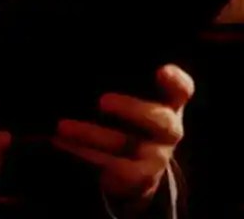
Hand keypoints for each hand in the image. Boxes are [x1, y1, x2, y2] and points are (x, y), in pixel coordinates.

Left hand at [51, 64, 193, 213]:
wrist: (136, 169)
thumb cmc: (132, 119)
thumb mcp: (133, 98)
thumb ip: (120, 82)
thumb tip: (81, 66)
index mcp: (170, 103)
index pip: (181, 89)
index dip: (175, 80)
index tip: (162, 71)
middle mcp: (169, 130)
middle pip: (159, 120)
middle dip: (131, 110)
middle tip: (103, 101)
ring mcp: (157, 156)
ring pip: (124, 143)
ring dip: (90, 134)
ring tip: (62, 126)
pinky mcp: (140, 177)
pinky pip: (111, 166)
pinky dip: (84, 152)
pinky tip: (63, 142)